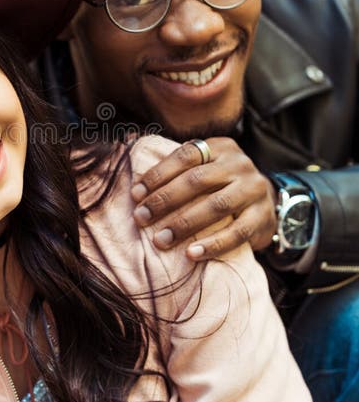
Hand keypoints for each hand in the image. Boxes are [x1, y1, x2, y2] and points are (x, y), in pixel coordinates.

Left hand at [131, 137, 276, 259]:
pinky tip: (192, 254)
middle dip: (165, 200)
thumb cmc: (221, 186)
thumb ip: (178, 172)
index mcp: (220, 147)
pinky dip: (213, 244)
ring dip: (184, 224)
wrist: (266, 204)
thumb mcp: (205, 169)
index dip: (158, 174)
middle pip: (197, 180)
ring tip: (161, 240)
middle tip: (141, 218)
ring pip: (216, 205)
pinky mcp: (263, 216)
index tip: (136, 195)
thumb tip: (137, 190)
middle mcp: (239, 164)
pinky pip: (237, 232)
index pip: (185, 156)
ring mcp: (254, 189)